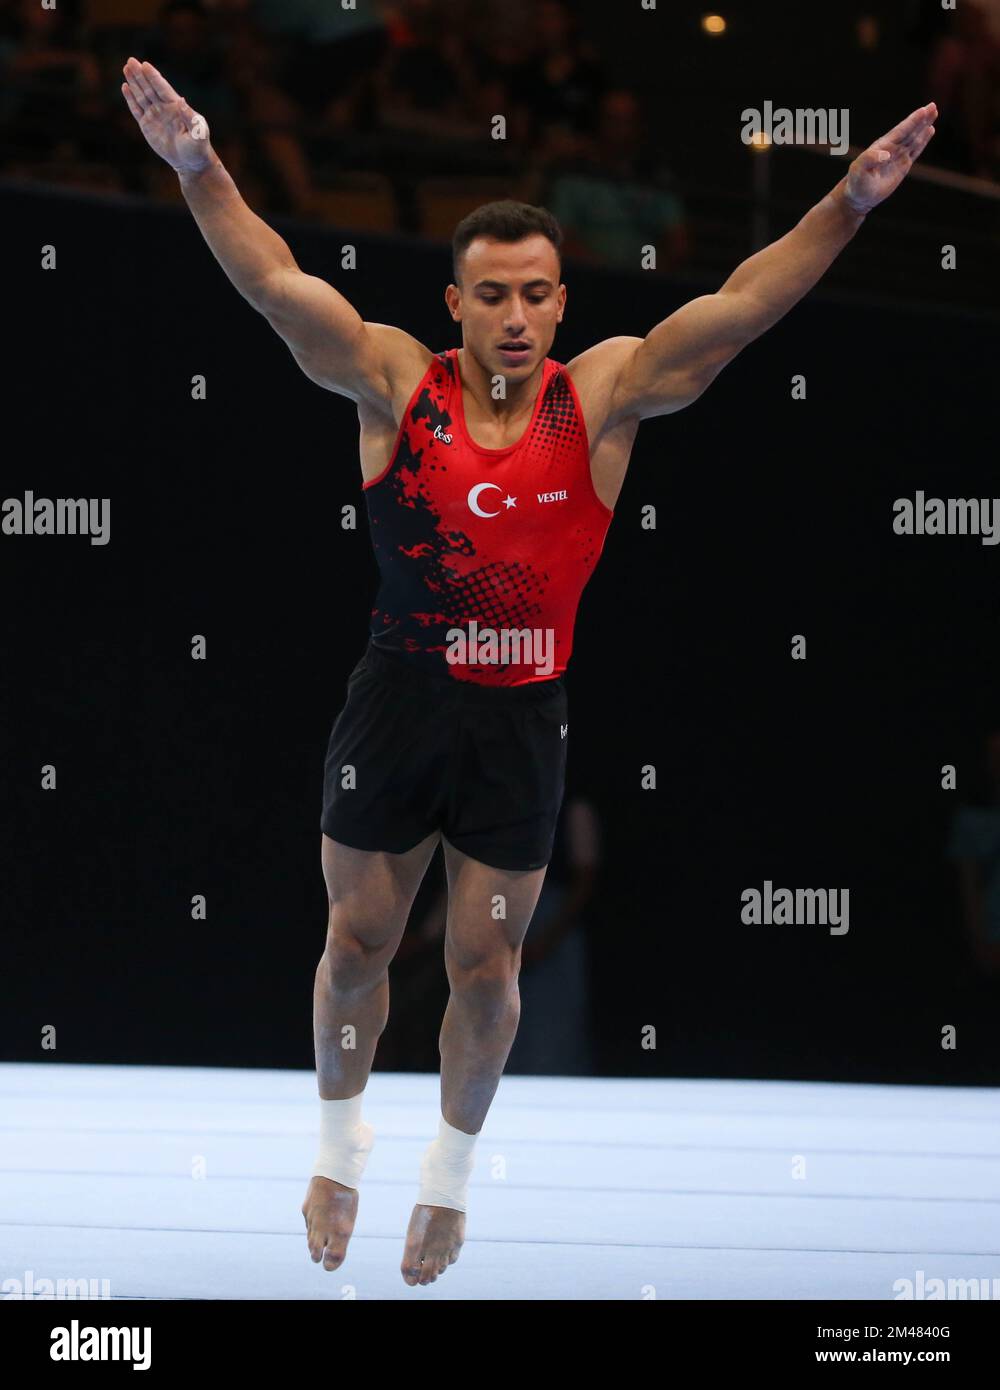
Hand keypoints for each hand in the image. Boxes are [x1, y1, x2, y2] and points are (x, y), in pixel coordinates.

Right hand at [121, 57, 213, 173]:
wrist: (191, 162)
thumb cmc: (198, 147)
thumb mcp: (198, 133)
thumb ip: (190, 118)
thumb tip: (182, 102)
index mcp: (176, 106)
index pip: (162, 88)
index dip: (153, 77)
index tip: (145, 65)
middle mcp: (164, 107)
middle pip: (150, 88)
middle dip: (140, 75)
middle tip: (130, 60)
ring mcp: (155, 115)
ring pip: (142, 96)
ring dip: (134, 82)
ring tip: (126, 68)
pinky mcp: (147, 125)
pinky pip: (137, 110)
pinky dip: (131, 99)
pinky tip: (125, 87)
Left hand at [843, 103, 936, 214]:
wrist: (858, 196)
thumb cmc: (857, 182)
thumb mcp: (859, 170)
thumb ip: (869, 160)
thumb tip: (886, 154)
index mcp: (882, 146)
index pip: (900, 131)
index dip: (912, 121)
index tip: (923, 110)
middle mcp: (892, 148)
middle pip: (909, 131)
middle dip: (921, 119)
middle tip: (933, 106)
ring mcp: (898, 156)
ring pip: (914, 138)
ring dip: (924, 126)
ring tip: (933, 113)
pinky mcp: (903, 165)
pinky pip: (915, 150)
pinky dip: (923, 140)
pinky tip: (930, 130)